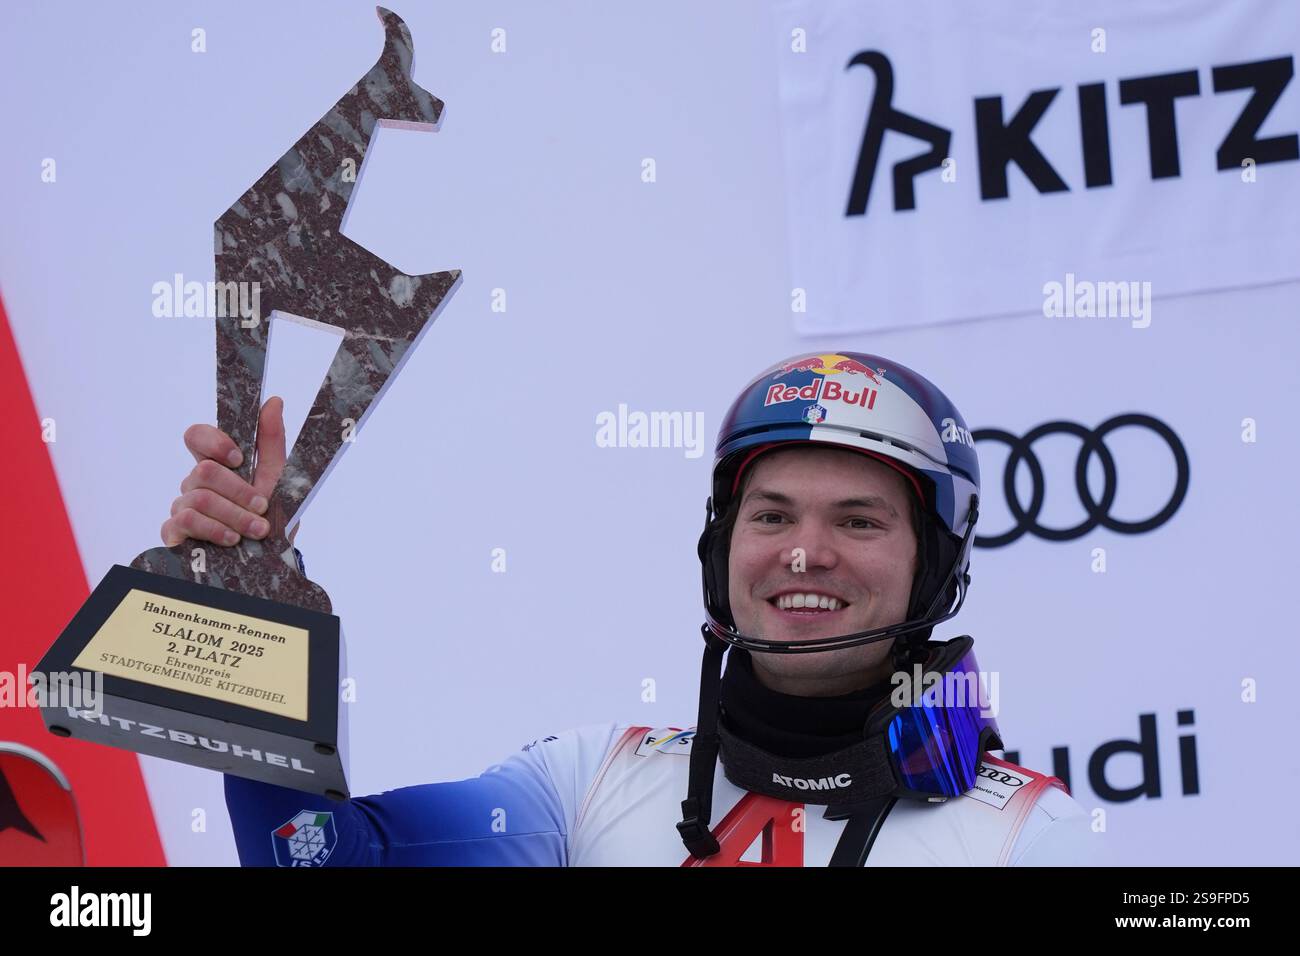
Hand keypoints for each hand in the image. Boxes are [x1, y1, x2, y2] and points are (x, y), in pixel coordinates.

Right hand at [160, 397, 298, 547]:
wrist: (267, 560)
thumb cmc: (269, 516)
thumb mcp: (278, 478)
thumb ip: (272, 441)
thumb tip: (274, 400)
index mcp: (217, 466)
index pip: (196, 436)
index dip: (213, 443)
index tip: (238, 459)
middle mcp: (194, 484)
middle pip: (205, 471)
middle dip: (239, 491)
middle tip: (262, 507)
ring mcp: (182, 507)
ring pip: (200, 498)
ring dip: (235, 515)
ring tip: (257, 530)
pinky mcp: (174, 533)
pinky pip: (185, 521)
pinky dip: (215, 529)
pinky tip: (232, 540)